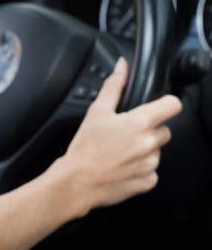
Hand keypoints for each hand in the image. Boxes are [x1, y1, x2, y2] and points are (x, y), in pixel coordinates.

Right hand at [52, 58, 181, 216]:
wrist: (77, 182)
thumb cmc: (84, 148)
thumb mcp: (96, 111)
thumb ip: (114, 86)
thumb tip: (123, 67)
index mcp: (139, 123)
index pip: (173, 105)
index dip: (165, 104)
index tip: (155, 108)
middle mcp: (149, 143)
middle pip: (164, 129)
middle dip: (148, 130)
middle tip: (124, 134)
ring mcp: (151, 164)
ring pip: (156, 150)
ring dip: (143, 150)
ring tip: (119, 152)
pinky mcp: (148, 181)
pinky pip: (151, 170)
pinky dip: (140, 168)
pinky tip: (121, 166)